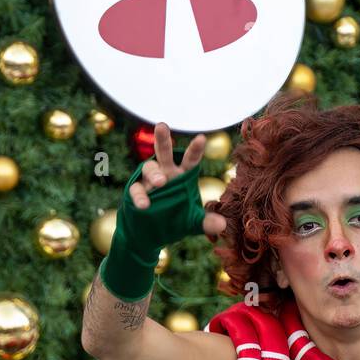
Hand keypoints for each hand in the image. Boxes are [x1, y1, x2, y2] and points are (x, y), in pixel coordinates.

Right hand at [128, 122, 226, 241]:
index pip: (190, 159)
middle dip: (162, 138)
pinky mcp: (136, 191)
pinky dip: (140, 196)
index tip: (201, 138)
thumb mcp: (192, 222)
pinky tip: (144, 205)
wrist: (152, 233)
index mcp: (182, 175)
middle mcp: (165, 172)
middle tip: (161, 125)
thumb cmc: (174, 220)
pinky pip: (136, 189)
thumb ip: (206, 222)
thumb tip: (222, 226)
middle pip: (163, 152)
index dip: (195, 149)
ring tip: (160, 183)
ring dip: (154, 173)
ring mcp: (148, 181)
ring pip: (149, 168)